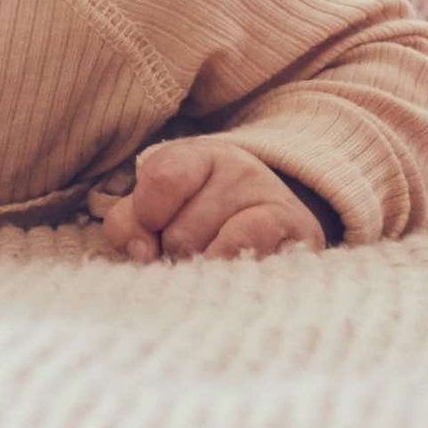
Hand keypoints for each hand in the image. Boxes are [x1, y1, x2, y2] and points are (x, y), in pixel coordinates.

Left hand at [91, 135, 330, 261]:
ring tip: (218, 262)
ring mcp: (270, 194)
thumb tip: (142, 252)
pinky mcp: (298, 228)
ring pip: (209, 250)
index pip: (160, 179)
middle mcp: (238, 167)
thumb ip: (129, 224)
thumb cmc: (202, 225)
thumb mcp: (157, 213)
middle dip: (178, 255)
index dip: (147, 218)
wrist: (277, 233)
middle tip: (197, 251)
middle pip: (179, 234)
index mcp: (196, 156)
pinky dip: (231, 269)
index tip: (157, 227)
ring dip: (205, 270)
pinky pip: (245, 248)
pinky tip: (236, 271)